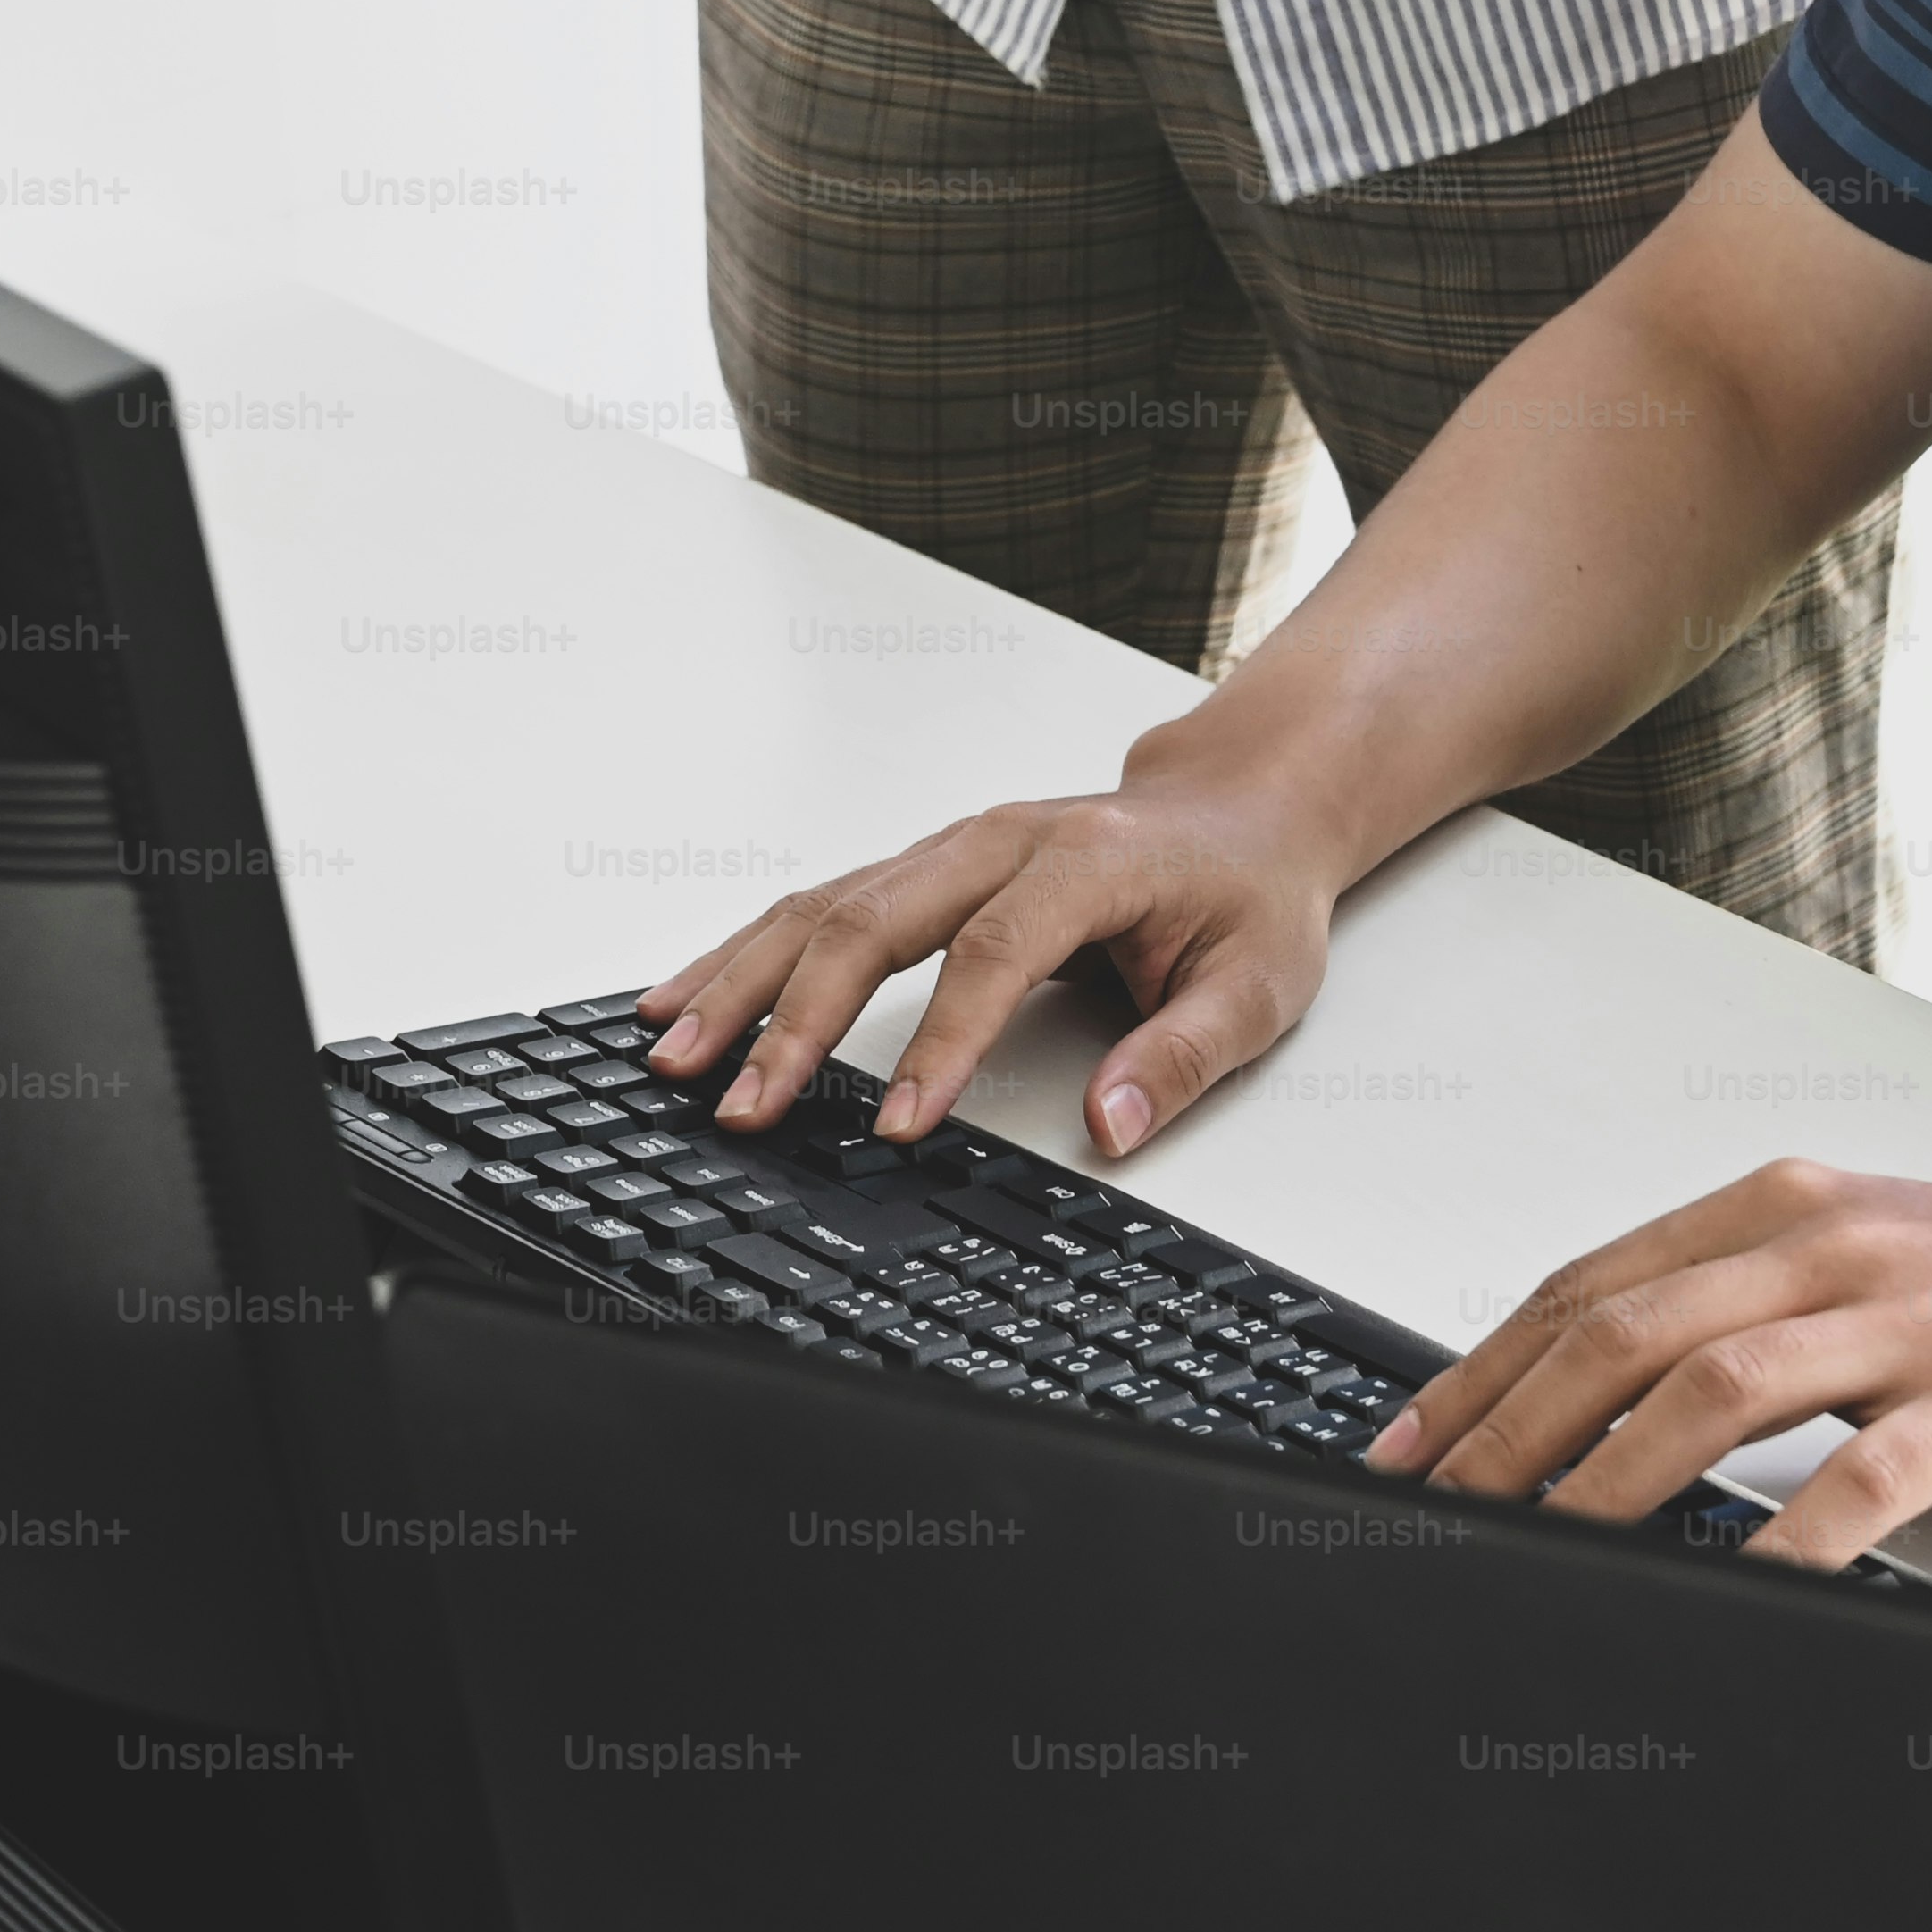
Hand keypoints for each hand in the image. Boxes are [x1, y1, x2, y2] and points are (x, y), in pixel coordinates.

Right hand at [639, 773, 1349, 1160]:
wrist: (1237, 808)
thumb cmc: (1246, 893)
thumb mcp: (1258, 984)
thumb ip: (1185, 1054)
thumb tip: (1114, 1124)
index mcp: (1085, 863)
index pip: (993, 952)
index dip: (939, 1041)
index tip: (897, 1123)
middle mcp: (998, 841)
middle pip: (872, 918)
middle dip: (794, 1016)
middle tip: (742, 1102)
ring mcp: (948, 848)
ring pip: (821, 905)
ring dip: (742, 981)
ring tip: (674, 1054)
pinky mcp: (919, 870)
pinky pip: (816, 904)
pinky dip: (745, 953)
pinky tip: (685, 997)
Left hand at [1370, 1159, 1931, 1572]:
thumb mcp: (1870, 1266)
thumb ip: (1748, 1307)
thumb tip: (1599, 1390)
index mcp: (1786, 1208)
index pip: (1593, 1286)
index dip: (1484, 1369)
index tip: (1405, 1443)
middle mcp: (1834, 1244)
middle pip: (1623, 1331)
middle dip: (1504, 1429)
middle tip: (1432, 1506)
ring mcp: (1915, 1317)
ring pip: (1713, 1386)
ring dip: (1605, 1477)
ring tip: (1534, 1546)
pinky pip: (1867, 1475)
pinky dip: (1787, 1534)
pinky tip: (1734, 1583)